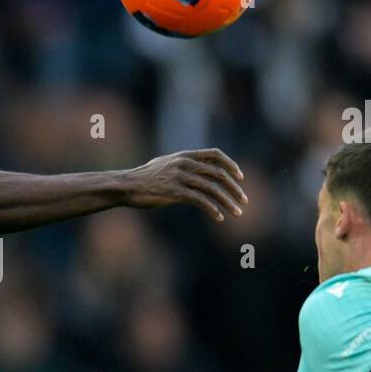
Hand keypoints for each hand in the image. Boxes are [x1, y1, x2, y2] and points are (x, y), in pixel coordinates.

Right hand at [125, 149, 246, 220]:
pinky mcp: (175, 192)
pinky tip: (219, 217)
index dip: (231, 164)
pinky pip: (200, 201)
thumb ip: (182, 166)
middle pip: (218, 174)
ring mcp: (180, 177)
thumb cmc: (144, 178)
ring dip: (228, 202)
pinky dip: (213, 209)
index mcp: (184, 155)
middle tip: (244, 201)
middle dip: (234, 188)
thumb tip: (196, 173)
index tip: (240, 177)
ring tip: (237, 213)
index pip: (215, 154)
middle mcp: (184, 163)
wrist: (126, 185)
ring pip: (212, 189)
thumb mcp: (165, 165)